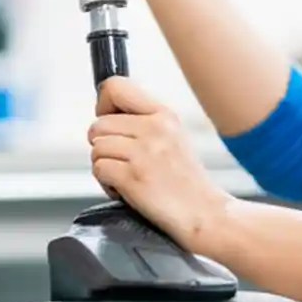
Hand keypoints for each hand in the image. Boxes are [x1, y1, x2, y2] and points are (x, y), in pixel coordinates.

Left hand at [88, 77, 232, 252]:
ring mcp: (144, 152)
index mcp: (164, 114)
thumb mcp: (173, 138)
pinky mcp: (133, 177)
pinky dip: (107, 185)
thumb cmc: (186, 182)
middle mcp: (154, 128)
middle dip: (104, 147)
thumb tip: (104, 114)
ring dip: (106, 167)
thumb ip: (143, 122)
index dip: (104, 107)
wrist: (205, 214)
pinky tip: (128, 191)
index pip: (115, 87)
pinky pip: (99, 170)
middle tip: (125, 162)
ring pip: (96, 148)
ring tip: (129, 177)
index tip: (112, 125)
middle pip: (98, 125)